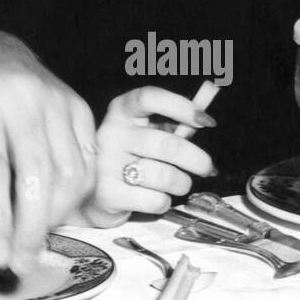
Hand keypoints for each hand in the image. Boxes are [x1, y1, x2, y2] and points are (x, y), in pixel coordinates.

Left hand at [0, 31, 96, 273]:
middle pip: (36, 173)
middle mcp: (22, 97)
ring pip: (70, 171)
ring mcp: (56, 99)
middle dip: (31, 227)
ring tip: (35, 239)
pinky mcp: (79, 105)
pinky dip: (77, 194)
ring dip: (55, 216)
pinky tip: (57, 211)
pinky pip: (88, 160)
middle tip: (20, 263)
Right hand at [68, 86, 216, 225]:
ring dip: (181, 183)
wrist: (92, 192)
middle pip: (167, 145)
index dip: (180, 106)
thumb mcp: (147, 133)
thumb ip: (174, 124)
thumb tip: (205, 117)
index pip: (148, 98)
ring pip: (165, 176)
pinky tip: (155, 197)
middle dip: (197, 159)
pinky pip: (156, 200)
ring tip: (177, 184)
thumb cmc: (130, 157)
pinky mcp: (108, 195)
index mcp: (121, 111)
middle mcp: (111, 134)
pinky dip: (164, 202)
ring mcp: (106, 165)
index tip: (205, 121)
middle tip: (207, 168)